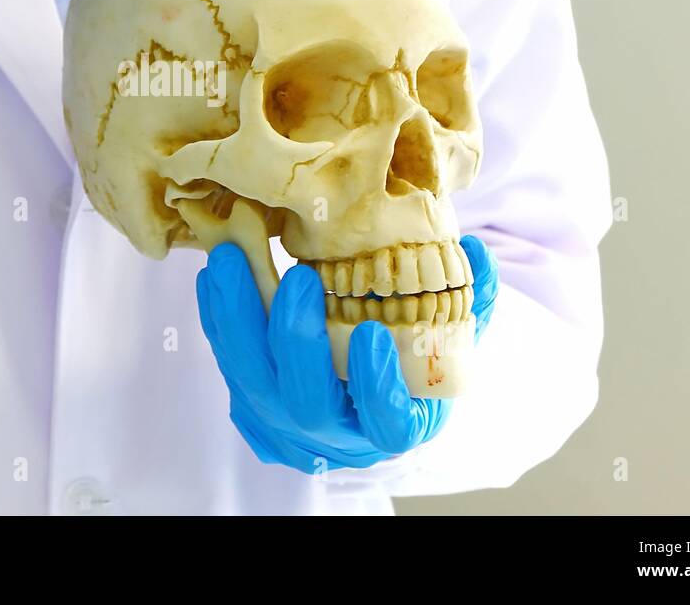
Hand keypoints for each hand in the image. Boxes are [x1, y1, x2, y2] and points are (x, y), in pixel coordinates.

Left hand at [195, 235, 497, 472]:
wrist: (360, 414)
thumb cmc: (408, 372)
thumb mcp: (447, 344)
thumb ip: (467, 306)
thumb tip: (476, 254)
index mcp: (392, 427)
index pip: (386, 420)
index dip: (377, 385)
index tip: (374, 336)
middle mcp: (334, 436)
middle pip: (306, 402)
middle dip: (297, 338)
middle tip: (298, 278)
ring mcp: (285, 426)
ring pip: (252, 382)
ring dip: (238, 318)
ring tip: (231, 257)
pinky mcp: (249, 407)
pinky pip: (226, 365)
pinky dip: (218, 318)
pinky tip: (213, 275)